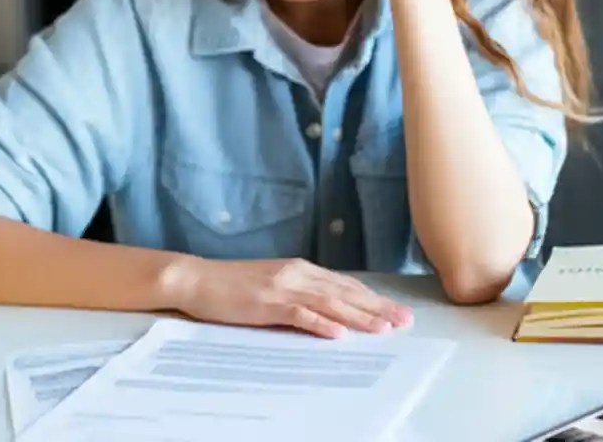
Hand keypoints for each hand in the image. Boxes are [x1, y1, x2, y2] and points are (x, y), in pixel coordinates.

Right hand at [160, 257, 413, 338]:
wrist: (198, 279)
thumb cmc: (232, 285)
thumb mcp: (272, 283)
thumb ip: (299, 292)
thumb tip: (328, 309)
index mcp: (300, 269)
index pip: (345, 285)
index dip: (373, 298)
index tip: (396, 310)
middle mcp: (296, 273)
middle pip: (344, 293)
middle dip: (377, 308)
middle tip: (404, 320)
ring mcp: (281, 287)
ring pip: (329, 303)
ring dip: (358, 317)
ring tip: (382, 329)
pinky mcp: (265, 302)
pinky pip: (299, 314)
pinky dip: (320, 323)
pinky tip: (338, 333)